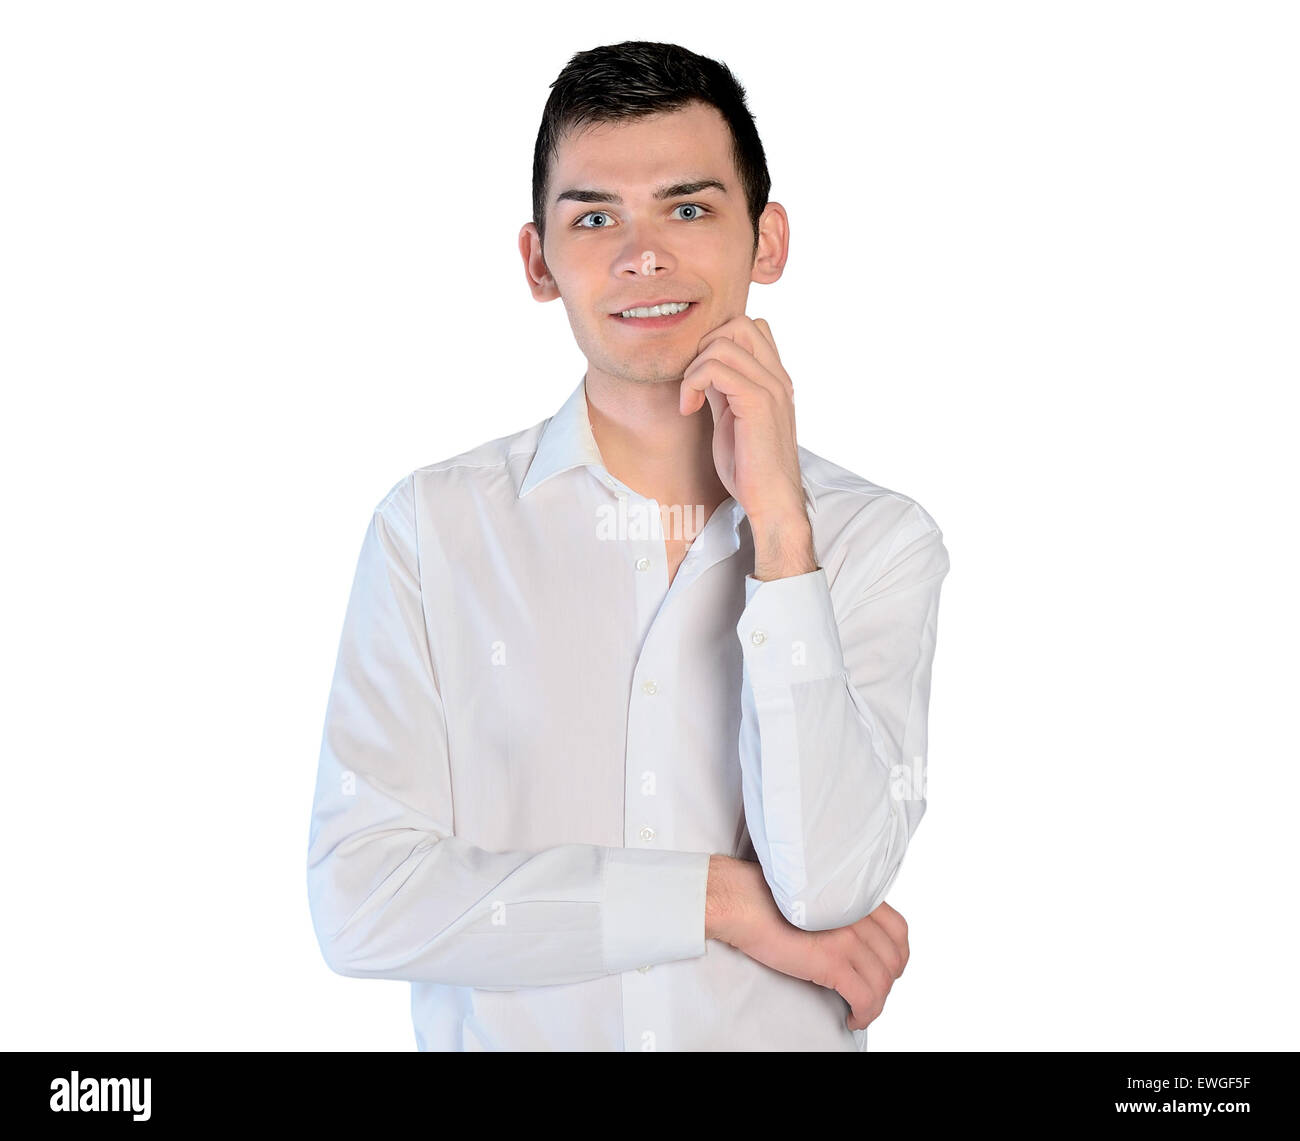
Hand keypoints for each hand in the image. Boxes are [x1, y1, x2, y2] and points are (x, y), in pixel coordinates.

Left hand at [679, 316, 807, 536]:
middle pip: (738, 324)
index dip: (718, 342)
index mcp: (775, 379)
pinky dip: (692, 384)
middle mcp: (777, 377)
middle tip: (694, 384)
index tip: (702, 378)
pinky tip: (690, 409)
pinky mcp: (758, 401)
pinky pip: (714, 368)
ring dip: (693, 369)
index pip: (751, 328)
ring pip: (722, 342)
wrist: (771, 501)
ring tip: (690, 401)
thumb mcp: (732, 418)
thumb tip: (702, 369)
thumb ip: (724, 390)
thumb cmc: (750, 468)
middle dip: (704, 347)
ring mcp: (771, 386)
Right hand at [706, 856, 908, 1030]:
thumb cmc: (764, 897)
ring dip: (876, 1002)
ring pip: (882, 982)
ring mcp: (847, 937)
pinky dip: (865, 1014)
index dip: (897, 955)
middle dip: (886, 982)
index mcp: (854, 895)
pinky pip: (866, 998)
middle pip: (893, 958)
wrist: (739, 901)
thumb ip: (838, 908)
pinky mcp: (832, 961)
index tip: (886, 968)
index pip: (899, 929)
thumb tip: (851, 938)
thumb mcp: (813, 896)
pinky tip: (853, 1017)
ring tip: (860, 1009)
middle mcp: (857, 913)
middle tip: (870, 992)